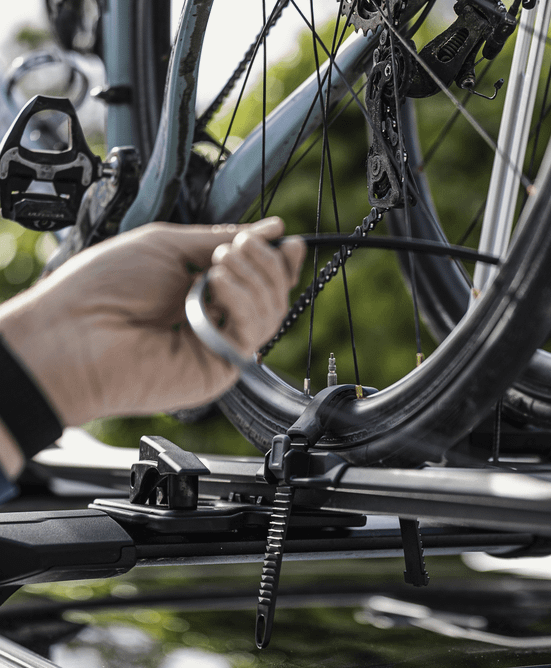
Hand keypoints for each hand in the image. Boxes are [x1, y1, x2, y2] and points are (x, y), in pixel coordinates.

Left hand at [0, 216, 304, 458]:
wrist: (75, 332)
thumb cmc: (103, 289)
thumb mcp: (168, 245)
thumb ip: (221, 238)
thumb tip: (270, 230)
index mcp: (201, 291)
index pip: (258, 280)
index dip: (278, 262)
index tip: (288, 241)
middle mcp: (215, 319)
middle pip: (272, 295)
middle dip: (264, 264)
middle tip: (236, 249)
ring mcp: (219, 345)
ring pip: (270, 313)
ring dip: (253, 280)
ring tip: (219, 264)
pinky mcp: (221, 368)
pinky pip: (254, 334)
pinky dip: (244, 303)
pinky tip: (219, 286)